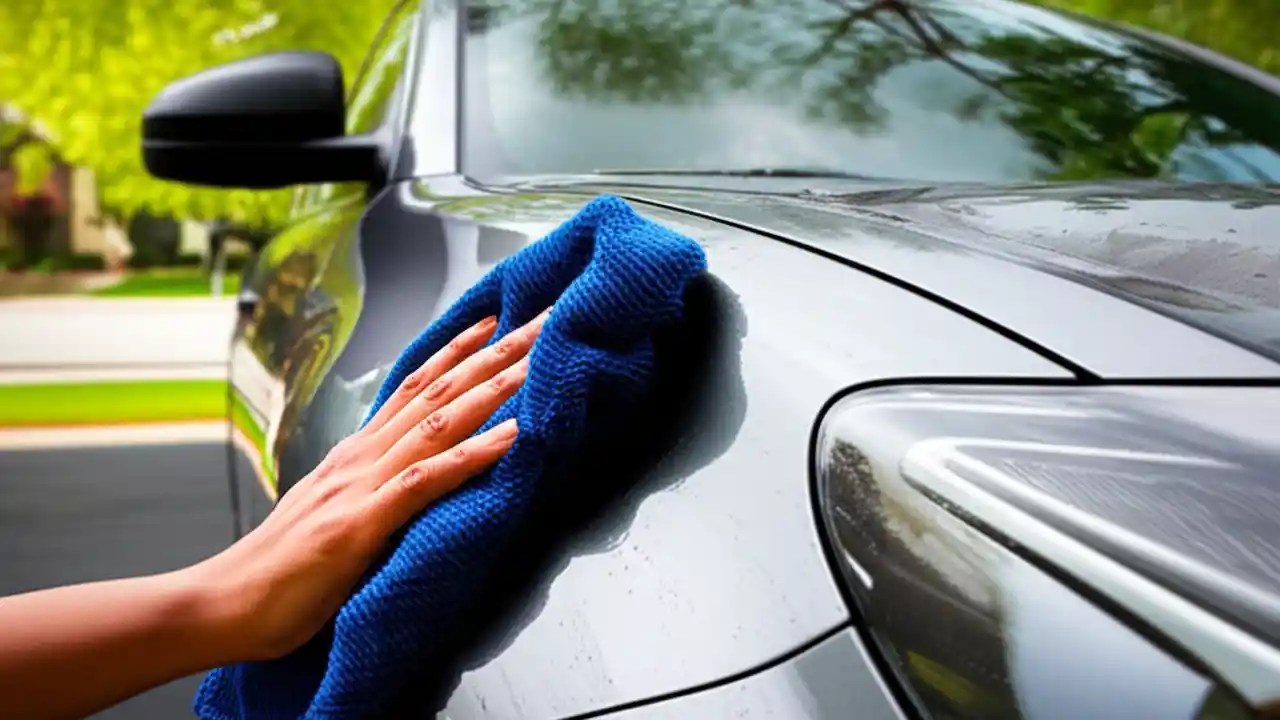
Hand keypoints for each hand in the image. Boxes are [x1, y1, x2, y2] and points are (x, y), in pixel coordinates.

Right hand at [188, 311, 547, 660]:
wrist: (223, 605)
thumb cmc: (279, 572)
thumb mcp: (333, 517)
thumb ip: (367, 490)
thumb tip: (402, 479)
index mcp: (355, 455)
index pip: (413, 387)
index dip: (456, 352)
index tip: (496, 323)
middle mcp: (360, 458)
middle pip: (436, 391)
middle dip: (493, 354)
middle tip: (539, 320)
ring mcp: (360, 487)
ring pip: (437, 423)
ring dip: (492, 390)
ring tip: (535, 361)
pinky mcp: (361, 526)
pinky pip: (427, 481)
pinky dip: (471, 454)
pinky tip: (511, 436)